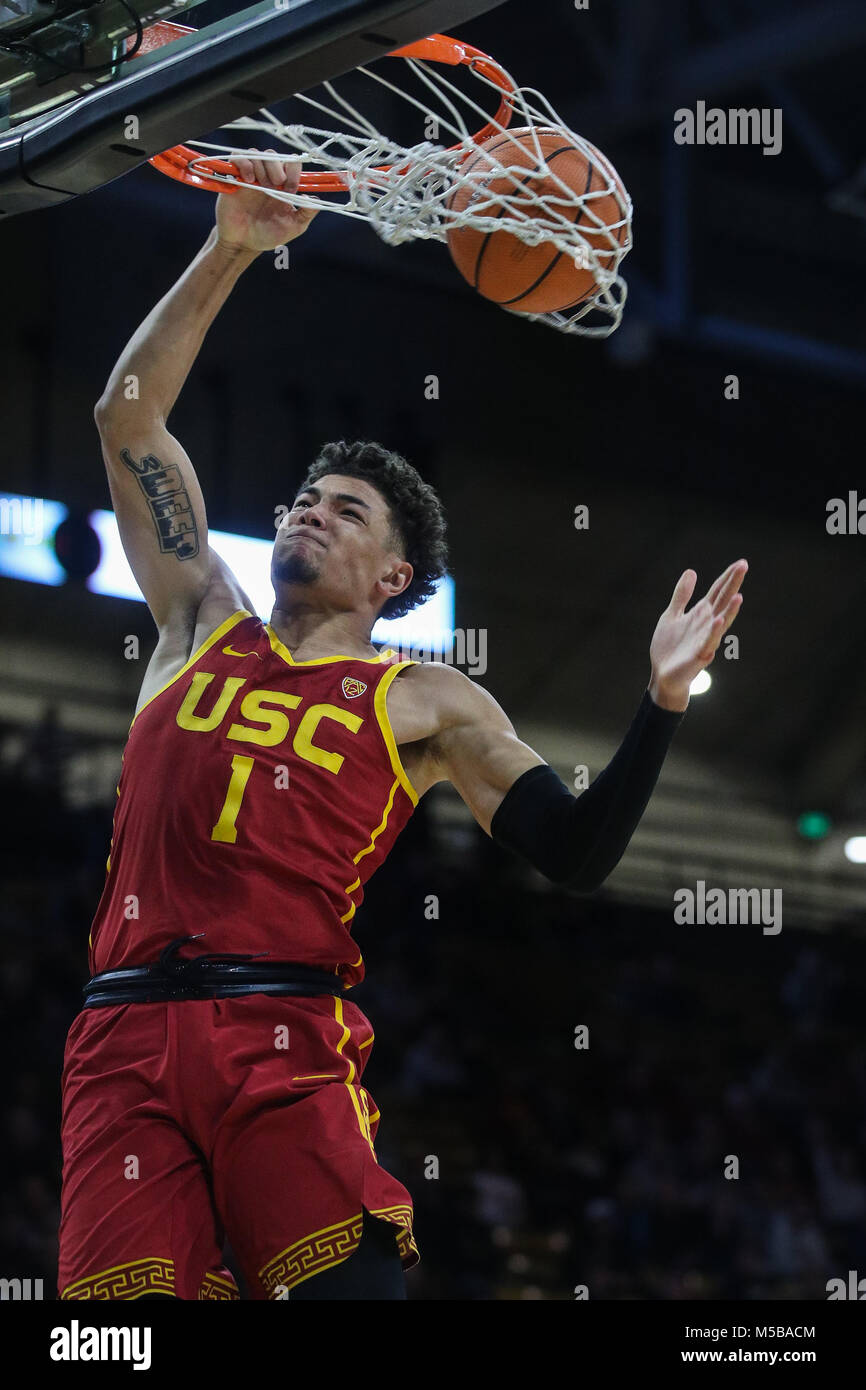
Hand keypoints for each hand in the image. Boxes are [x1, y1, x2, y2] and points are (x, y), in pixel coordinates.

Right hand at [215, 150, 317, 254]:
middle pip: (274, 155)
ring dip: (262, 168)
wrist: (243, 244)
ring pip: (257, 154)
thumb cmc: (268, 235)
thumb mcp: (293, 227)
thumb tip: (316, 198)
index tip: (291, 189)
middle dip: (277, 168)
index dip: (294, 171)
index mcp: (283, 186)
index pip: (291, 163)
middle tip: (277, 185)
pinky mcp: (234, 177)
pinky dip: (245, 163)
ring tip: (261, 187)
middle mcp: (267, 177)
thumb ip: (306, 213)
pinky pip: (237, 156)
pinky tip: (249, 180)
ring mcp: (251, 176)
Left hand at [648, 559, 747, 710]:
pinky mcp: (699, 655)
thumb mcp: (672, 615)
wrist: (663, 674)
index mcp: (701, 613)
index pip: (718, 591)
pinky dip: (714, 632)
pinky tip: (719, 620)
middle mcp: (707, 624)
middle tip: (744, 566)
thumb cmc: (669, 647)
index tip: (741, 562)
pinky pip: (709, 642)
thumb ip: (682, 595)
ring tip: (739, 595)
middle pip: (723, 601)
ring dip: (730, 610)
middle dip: (733, 584)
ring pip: (721, 622)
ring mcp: (705, 639)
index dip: (728, 577)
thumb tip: (691, 571)